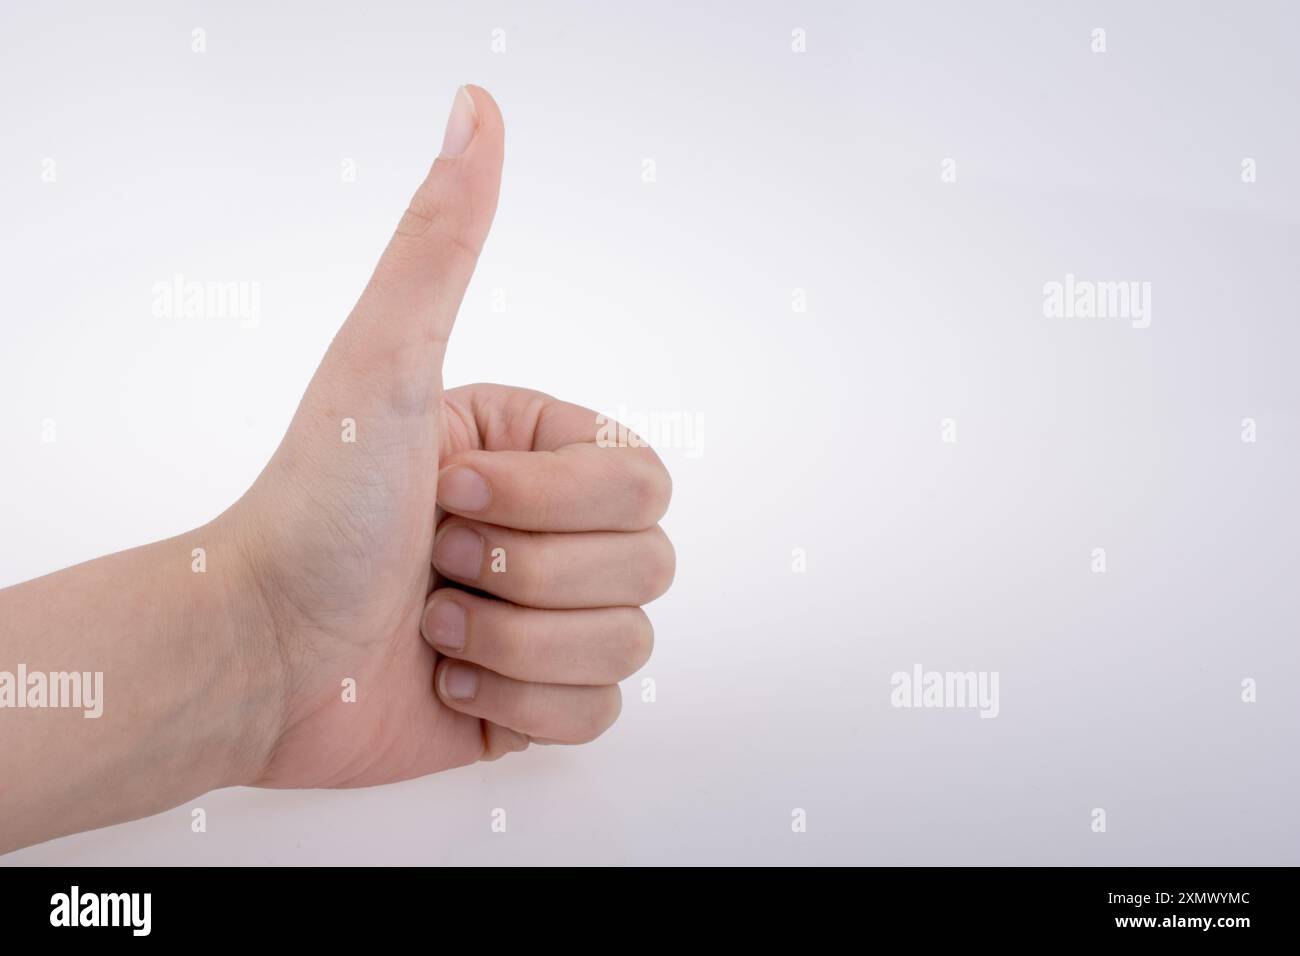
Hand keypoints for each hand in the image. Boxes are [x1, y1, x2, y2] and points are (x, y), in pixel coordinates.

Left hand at [216, 87, 673, 788]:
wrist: (255, 656)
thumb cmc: (312, 508)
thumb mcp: (384, 368)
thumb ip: (441, 245)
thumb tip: (476, 108)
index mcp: (538, 454)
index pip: (645, 481)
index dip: (551, 504)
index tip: (447, 494)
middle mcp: (552, 530)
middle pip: (649, 564)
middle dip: (528, 574)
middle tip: (436, 562)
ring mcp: (548, 617)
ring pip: (629, 643)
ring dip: (516, 642)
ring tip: (434, 621)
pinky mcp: (535, 700)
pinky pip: (600, 715)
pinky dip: (517, 706)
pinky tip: (448, 677)